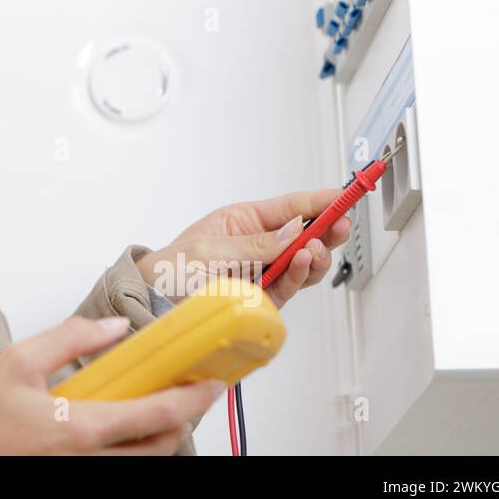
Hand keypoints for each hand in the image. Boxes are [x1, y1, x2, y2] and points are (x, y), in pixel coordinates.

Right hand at [0, 315, 226, 454]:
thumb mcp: (20, 359)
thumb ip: (72, 338)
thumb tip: (115, 327)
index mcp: (80, 428)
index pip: (158, 415)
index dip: (194, 399)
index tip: (212, 383)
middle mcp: (89, 461)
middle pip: (163, 446)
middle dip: (186, 419)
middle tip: (192, 392)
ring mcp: (83, 475)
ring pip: (146, 463)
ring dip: (163, 437)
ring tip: (165, 408)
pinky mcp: (75, 478)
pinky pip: (121, 468)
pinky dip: (137, 451)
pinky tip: (131, 430)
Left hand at [132, 189, 351, 309]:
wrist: (153, 302)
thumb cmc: (172, 267)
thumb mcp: (211, 250)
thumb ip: (254, 245)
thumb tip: (293, 232)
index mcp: (244, 221)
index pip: (290, 207)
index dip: (320, 201)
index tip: (345, 196)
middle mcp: (258, 245)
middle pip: (305, 235)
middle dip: (326, 229)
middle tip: (340, 225)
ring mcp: (263, 271)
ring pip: (304, 262)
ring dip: (314, 255)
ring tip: (312, 249)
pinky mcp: (263, 297)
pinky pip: (290, 285)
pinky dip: (300, 275)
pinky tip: (302, 264)